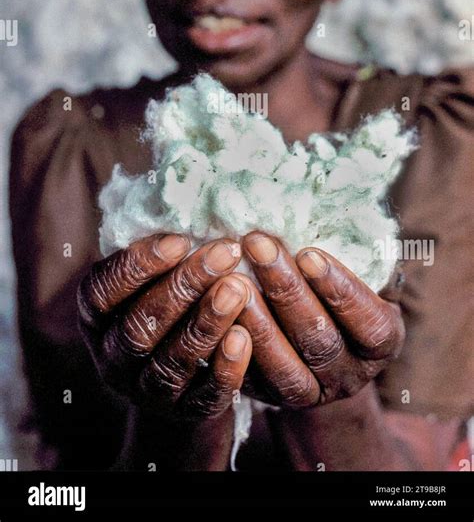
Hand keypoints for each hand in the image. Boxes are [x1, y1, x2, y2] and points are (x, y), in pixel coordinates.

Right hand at [77, 234, 251, 419]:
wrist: (179, 379)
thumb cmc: (166, 304)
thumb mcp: (149, 278)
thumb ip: (158, 250)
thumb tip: (185, 193)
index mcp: (96, 317)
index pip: (103, 291)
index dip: (139, 265)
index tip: (181, 239)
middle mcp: (113, 358)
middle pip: (140, 326)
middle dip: (183, 286)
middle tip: (223, 253)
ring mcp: (146, 391)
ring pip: (171, 361)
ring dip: (206, 322)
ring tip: (239, 287)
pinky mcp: (184, 413)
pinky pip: (203, 397)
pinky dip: (224, 369)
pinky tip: (245, 338)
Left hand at [235, 232, 404, 406]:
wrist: (315, 330)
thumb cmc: (339, 281)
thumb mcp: (363, 267)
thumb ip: (364, 250)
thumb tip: (358, 216)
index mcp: (382, 341)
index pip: (370, 323)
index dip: (341, 290)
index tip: (308, 254)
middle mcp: (351, 375)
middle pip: (320, 339)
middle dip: (287, 291)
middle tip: (258, 245)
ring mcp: (311, 392)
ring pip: (285, 366)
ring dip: (257, 321)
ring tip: (233, 279)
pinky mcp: (270, 398)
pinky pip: (251, 380)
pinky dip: (233, 347)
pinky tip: (217, 312)